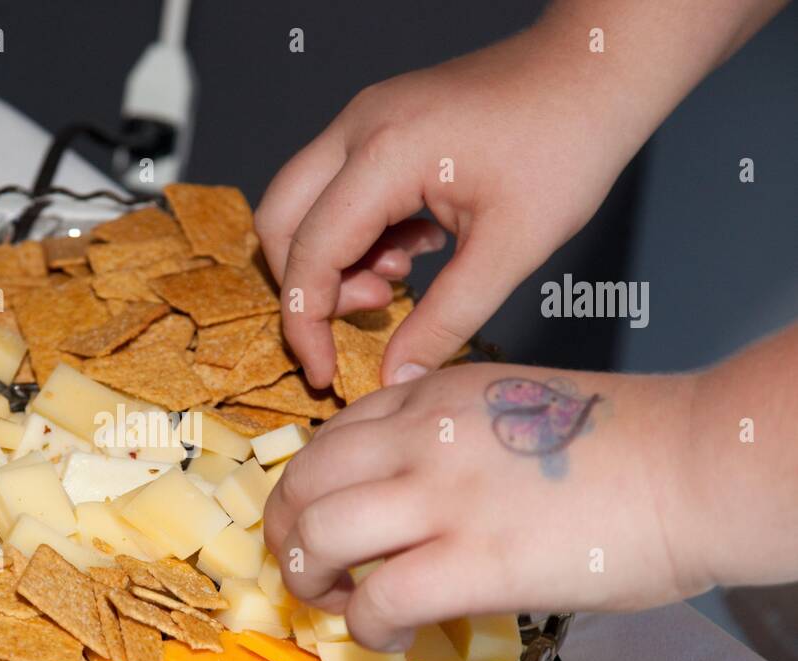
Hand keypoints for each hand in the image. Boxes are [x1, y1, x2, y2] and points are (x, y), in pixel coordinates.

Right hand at [254, 27, 645, 388]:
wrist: (597, 68)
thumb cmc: (570, 139)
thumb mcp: (511, 247)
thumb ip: (446, 319)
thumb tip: (396, 375)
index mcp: (384, 154)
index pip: (310, 253)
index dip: (306, 323)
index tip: (321, 371)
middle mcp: (358, 127)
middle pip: (280, 221)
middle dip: (306, 285)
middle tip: (367, 314)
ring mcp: (365, 120)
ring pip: (305, 205)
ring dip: (336, 258)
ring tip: (400, 279)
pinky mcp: (381, 125)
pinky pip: (338, 189)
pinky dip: (359, 233)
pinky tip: (415, 248)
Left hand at [263, 364, 709, 650]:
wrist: (693, 465)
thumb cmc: (622, 443)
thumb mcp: (506, 409)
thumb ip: (445, 439)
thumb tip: (407, 499)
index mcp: (428, 396)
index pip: (327, 439)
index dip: (306, 491)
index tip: (315, 525)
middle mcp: (417, 438)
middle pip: (301, 483)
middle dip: (284, 535)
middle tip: (305, 571)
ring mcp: (438, 498)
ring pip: (316, 536)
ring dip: (308, 580)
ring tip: (337, 603)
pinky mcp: (469, 562)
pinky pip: (375, 600)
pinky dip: (365, 627)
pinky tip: (389, 637)